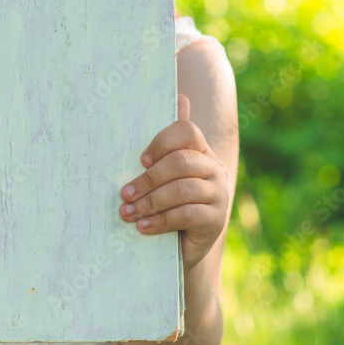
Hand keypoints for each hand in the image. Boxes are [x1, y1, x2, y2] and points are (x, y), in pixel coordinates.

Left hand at [118, 93, 228, 271]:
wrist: (181, 247)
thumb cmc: (166, 203)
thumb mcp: (160, 174)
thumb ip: (166, 143)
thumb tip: (179, 97)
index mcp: (200, 149)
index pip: (186, 131)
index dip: (161, 143)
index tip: (140, 161)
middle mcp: (213, 167)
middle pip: (180, 161)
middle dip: (148, 179)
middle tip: (124, 194)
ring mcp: (219, 193)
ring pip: (182, 189)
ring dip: (150, 202)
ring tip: (128, 214)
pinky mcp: (216, 218)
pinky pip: (187, 214)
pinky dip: (161, 220)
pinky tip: (144, 227)